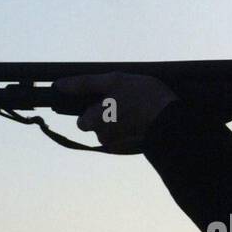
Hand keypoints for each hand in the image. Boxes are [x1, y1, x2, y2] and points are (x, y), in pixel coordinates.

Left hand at [51, 73, 178, 152]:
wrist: (173, 122)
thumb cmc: (143, 98)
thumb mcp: (113, 81)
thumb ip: (84, 84)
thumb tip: (58, 85)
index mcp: (94, 122)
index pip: (82, 118)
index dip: (93, 107)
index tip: (108, 100)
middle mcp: (102, 138)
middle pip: (96, 126)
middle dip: (106, 116)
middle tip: (124, 102)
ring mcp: (117, 147)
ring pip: (111, 132)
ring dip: (119, 122)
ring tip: (136, 109)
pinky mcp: (131, 151)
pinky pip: (124, 139)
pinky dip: (130, 130)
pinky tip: (141, 120)